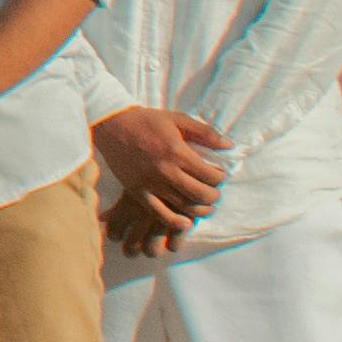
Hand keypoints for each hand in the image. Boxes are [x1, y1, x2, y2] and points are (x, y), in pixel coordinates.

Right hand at [87, 103, 226, 222]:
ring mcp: (150, 183)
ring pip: (184, 207)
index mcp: (177, 151)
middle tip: (214, 192)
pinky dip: (175, 222)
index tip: (219, 175)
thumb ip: (205, 132)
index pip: (210, 175)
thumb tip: (229, 145)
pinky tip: (186, 222)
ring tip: (204, 205)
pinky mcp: (137, 192)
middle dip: (213, 196)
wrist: (112, 125)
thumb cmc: (147, 121)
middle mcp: (165, 170)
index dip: (220, 178)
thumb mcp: (177, 119)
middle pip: (200, 194)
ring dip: (200, 210)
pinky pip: (160, 214)